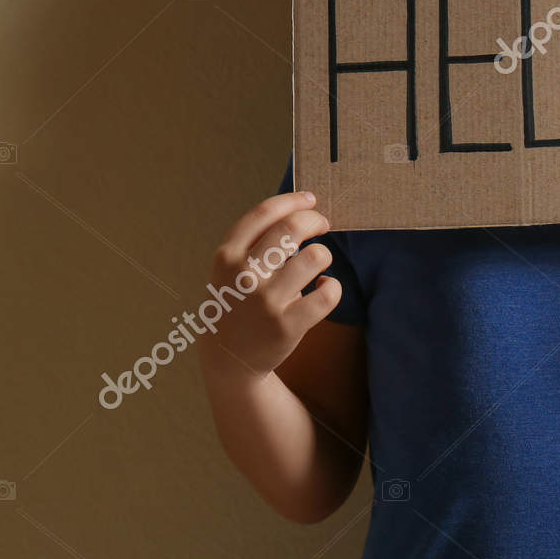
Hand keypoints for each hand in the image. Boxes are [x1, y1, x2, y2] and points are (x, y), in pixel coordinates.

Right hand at [205, 191, 342, 375]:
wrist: (229, 358)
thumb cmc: (237, 302)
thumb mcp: (230, 269)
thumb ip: (256, 242)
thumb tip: (303, 209)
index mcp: (226, 256)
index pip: (264, 213)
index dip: (293, 200)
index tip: (310, 199)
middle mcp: (244, 276)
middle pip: (292, 228)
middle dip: (315, 220)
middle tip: (323, 224)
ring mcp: (266, 301)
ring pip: (315, 257)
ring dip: (324, 254)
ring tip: (319, 263)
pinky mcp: (288, 325)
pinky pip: (328, 293)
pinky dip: (332, 286)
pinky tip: (323, 288)